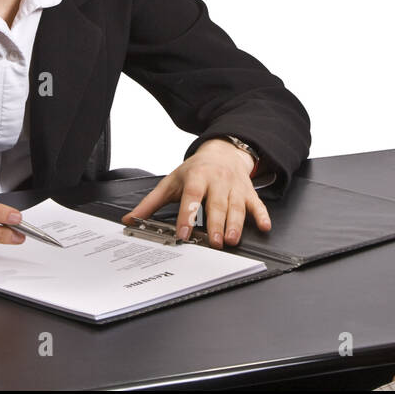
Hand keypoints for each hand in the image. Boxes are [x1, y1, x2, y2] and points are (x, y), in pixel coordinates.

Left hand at [121, 139, 268, 248]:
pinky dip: (262, 215)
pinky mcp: (248, 192)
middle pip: (217, 203)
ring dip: (236, 224)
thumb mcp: (171, 181)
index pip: (191, 196)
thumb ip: (151, 202)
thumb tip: (130, 218)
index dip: (187, 214)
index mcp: (196, 177)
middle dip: (216, 223)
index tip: (183, 232)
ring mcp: (234, 186)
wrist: (222, 151)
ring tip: (231, 240)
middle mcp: (217, 181)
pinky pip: (257, 204)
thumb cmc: (195, 169)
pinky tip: (264, 226)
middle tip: (214, 242)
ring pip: (237, 206)